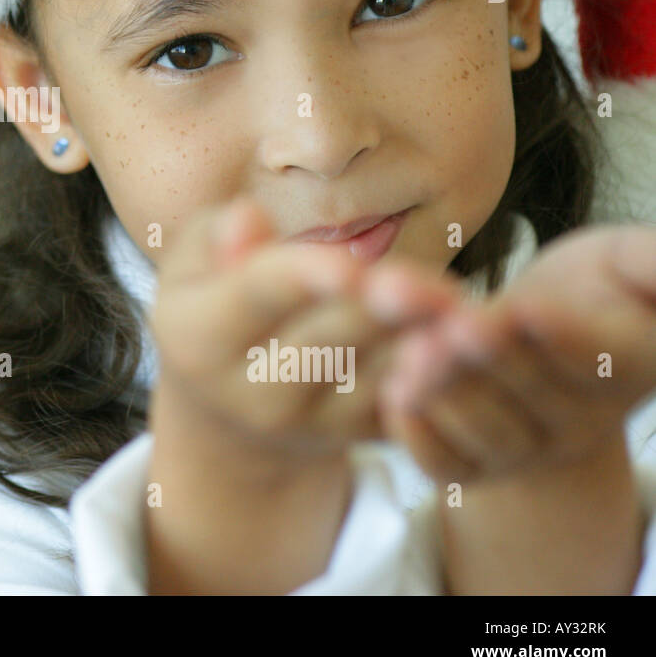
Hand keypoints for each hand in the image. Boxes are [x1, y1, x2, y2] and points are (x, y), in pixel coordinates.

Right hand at [150, 196, 465, 458]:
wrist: (228, 404)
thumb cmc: (214, 301)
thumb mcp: (191, 262)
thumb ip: (216, 233)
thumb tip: (250, 220)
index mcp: (198, 336)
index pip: (253, 300)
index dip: (301, 281)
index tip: (347, 265)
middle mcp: (250, 391)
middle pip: (322, 346)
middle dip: (374, 315)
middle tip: (423, 287)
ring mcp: (308, 422)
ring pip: (374, 378)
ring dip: (420, 342)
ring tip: (458, 307)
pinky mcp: (358, 436)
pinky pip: (405, 408)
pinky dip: (437, 375)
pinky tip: (466, 336)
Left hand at [377, 224, 655, 483]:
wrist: (543, 339)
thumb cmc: (591, 288)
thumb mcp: (626, 261)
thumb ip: (651, 265)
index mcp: (634, 364)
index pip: (605, 357)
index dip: (565, 336)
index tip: (524, 309)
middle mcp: (585, 420)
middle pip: (537, 393)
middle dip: (491, 359)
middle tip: (454, 330)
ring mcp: (531, 448)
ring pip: (490, 431)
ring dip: (450, 395)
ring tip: (413, 355)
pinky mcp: (477, 465)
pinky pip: (450, 464)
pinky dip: (419, 436)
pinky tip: (392, 398)